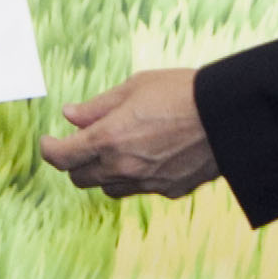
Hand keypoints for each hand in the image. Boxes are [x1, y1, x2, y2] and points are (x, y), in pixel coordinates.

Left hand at [41, 70, 218, 200]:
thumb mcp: (134, 87)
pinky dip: (134, 176)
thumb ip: (97, 106)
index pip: (62, 157)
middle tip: (83, 142)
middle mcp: (123, 166)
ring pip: (108, 188)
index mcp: (109, 138)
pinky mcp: (169, 191)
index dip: (49, 150)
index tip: (48, 141)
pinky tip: (149, 155)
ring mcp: (146, 183)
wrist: (229, 115)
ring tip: (118, 149)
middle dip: (75, 161)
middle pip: (80, 178)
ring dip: (103, 172)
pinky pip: (139, 189)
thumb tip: (69, 116)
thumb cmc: (181, 91)